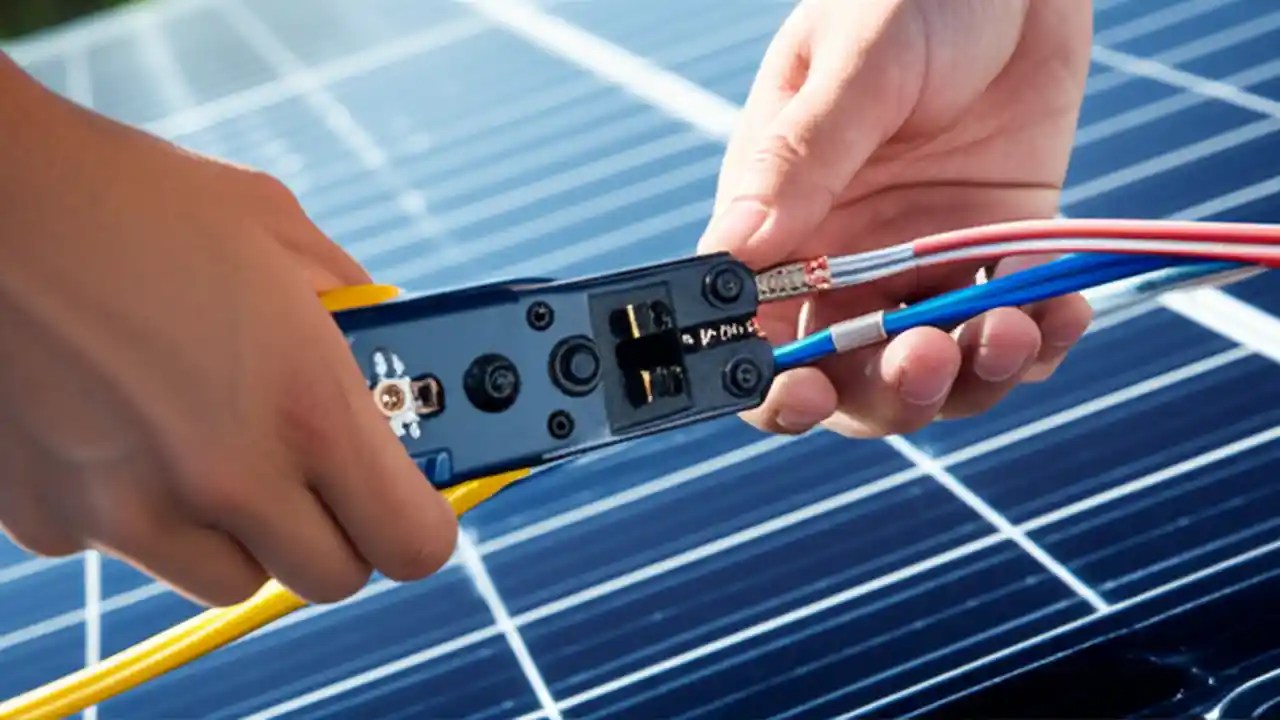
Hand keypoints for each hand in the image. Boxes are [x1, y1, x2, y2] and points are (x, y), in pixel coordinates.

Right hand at [0, 57, 456, 605]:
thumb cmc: (134, 197)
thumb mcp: (279, 230)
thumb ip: (355, 308)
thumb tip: (390, 352)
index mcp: (306, 408)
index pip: (412, 543)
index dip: (420, 523)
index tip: (412, 497)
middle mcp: (224, 477)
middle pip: (330, 577)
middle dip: (338, 527)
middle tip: (320, 470)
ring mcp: (129, 512)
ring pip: (232, 579)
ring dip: (245, 532)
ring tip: (216, 442)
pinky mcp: (50, 521)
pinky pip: (131, 550)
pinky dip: (145, 510)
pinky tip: (126, 430)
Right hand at [699, 0, 1094, 437]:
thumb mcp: (853, 66)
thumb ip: (800, 158)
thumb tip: (733, 252)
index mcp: (782, 219)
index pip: (754, 330)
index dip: (766, 382)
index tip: (804, 389)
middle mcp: (847, 257)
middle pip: (845, 377)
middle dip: (884, 390)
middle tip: (925, 356)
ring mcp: (926, 262)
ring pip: (933, 372)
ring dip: (968, 377)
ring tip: (1007, 324)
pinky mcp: (1000, 254)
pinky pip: (1013, 330)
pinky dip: (1038, 340)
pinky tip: (1056, 304)